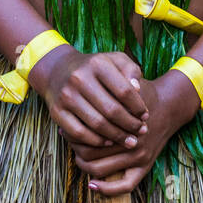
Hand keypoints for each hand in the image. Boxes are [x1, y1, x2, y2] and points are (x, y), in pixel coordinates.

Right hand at [30, 44, 148, 148]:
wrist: (59, 70)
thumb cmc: (96, 68)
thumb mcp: (115, 60)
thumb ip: (131, 70)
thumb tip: (137, 88)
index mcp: (98, 64)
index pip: (124, 91)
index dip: (138, 107)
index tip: (146, 116)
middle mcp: (79, 78)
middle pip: (111, 110)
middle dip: (130, 125)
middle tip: (141, 132)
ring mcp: (66, 96)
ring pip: (97, 124)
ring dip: (116, 136)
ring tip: (130, 141)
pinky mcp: (56, 112)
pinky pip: (79, 133)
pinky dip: (96, 141)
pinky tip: (108, 142)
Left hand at [72, 73, 197, 195]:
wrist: (171, 104)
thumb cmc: (143, 93)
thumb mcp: (128, 84)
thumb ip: (110, 88)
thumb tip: (84, 92)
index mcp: (124, 122)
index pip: (88, 133)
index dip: (74, 131)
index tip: (66, 127)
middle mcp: (130, 142)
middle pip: (90, 153)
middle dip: (76, 147)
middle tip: (69, 141)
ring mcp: (139, 156)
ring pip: (100, 168)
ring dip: (85, 165)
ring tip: (78, 155)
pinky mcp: (145, 165)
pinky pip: (125, 186)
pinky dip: (107, 189)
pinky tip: (92, 185)